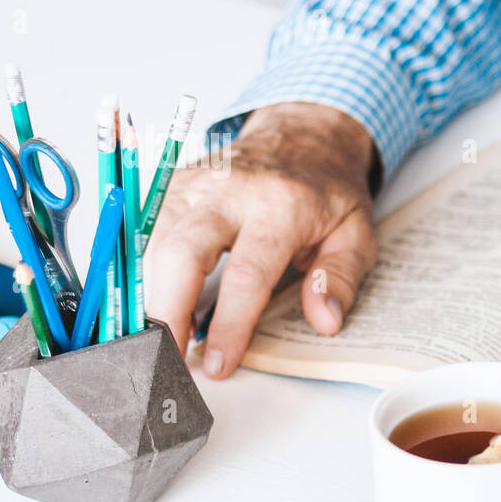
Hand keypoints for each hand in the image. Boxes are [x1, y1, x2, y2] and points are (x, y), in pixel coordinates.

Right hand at [143, 102, 378, 378]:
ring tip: (161, 341)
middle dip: (168, 311)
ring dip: (150, 296)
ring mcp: (193, 185)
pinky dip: (144, 274)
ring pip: (152, 244)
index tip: (218, 364)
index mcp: (280, 205)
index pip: (247, 272)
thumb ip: (340, 278)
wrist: (303, 137)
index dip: (230, 324)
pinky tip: (156, 306)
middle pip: (180, 253)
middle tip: (167, 358)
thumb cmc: (328, 192)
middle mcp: (228, 191)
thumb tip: (324, 321)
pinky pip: (145, 235)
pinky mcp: (171, 187)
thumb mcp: (356, 234)